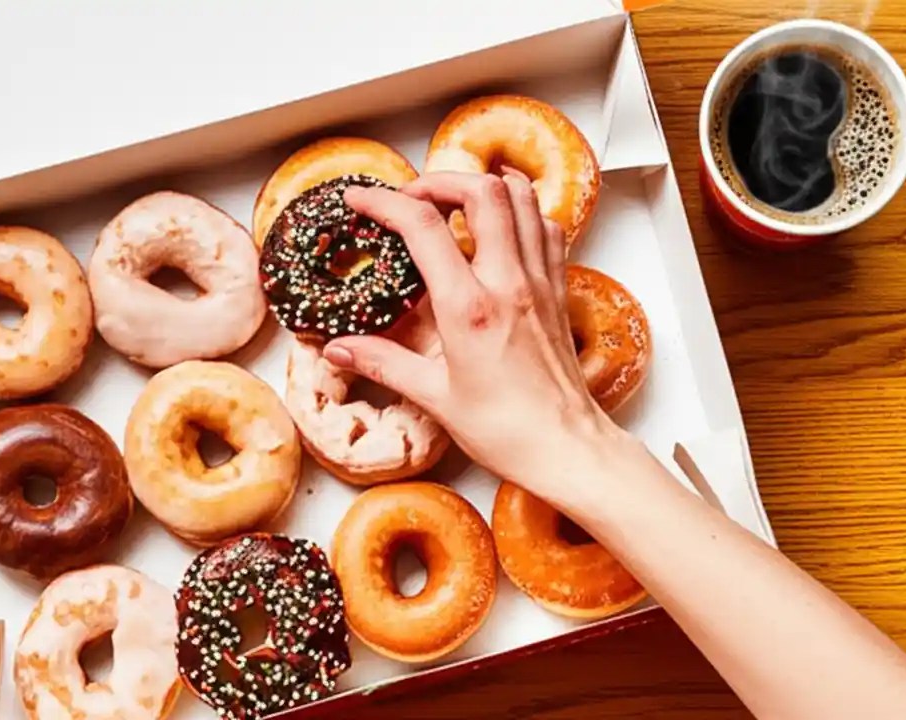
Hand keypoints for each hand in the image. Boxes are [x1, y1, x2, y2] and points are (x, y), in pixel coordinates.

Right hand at [325, 171, 634, 510]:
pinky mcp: (558, 291)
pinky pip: (546, 228)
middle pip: (481, 192)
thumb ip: (382, 363)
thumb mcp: (433, 397)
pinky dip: (522, 210)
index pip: (423, 228)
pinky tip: (501, 225)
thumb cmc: (507, 430)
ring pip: (521, 200)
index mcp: (469, 308)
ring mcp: (539, 282)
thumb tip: (338, 348)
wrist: (567, 449)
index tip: (361, 201)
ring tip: (453, 198)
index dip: (385, 202)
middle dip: (439, 181)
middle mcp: (508, 283)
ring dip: (484, 186)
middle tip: (410, 197)